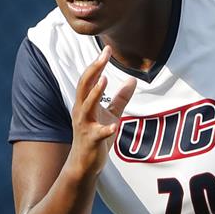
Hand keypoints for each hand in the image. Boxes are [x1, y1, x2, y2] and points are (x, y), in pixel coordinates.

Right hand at [70, 50, 135, 171]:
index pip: (88, 79)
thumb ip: (120, 98)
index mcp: (85, 103)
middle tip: (104, 54)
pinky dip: (106, 130)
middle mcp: (81, 111)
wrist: (84, 164)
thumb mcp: (110, 115)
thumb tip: (133, 80)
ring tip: (104, 79)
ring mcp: (85, 126)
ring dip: (95, 93)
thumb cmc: (96, 138)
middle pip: (84, 86)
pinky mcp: (92, 141)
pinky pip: (98, 134)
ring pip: (87, 106)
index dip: (97, 64)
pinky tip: (114, 127)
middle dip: (94, 69)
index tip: (107, 49)